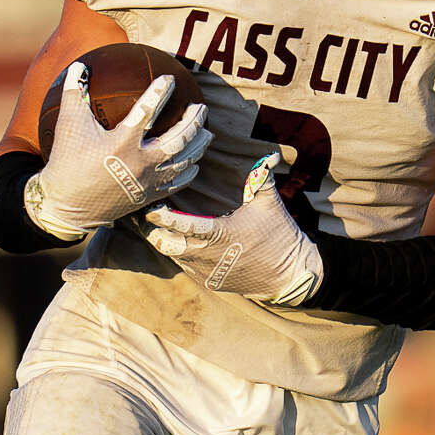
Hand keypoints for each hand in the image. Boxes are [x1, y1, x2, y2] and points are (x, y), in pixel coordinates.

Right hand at [25, 61, 210, 241]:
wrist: (66, 206)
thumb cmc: (66, 162)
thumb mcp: (68, 125)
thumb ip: (74, 93)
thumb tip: (78, 66)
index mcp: (122, 142)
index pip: (148, 111)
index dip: (161, 92)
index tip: (169, 79)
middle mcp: (141, 162)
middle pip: (179, 138)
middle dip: (194, 120)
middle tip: (201, 107)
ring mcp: (147, 181)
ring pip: (184, 162)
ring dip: (198, 145)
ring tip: (208, 132)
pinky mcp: (148, 197)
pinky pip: (176, 184)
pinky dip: (189, 172)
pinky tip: (194, 165)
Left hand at [144, 153, 323, 306]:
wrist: (292, 276)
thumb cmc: (280, 236)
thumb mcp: (270, 203)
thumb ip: (260, 177)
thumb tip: (266, 152)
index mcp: (221, 235)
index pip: (183, 226)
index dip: (163, 218)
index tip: (150, 208)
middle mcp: (210, 257)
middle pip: (167, 245)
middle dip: (153, 231)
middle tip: (143, 214)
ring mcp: (208, 272)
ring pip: (173, 257)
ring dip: (163, 241)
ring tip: (151, 225)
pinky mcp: (210, 282)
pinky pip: (185, 267)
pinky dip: (177, 254)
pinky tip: (173, 240)